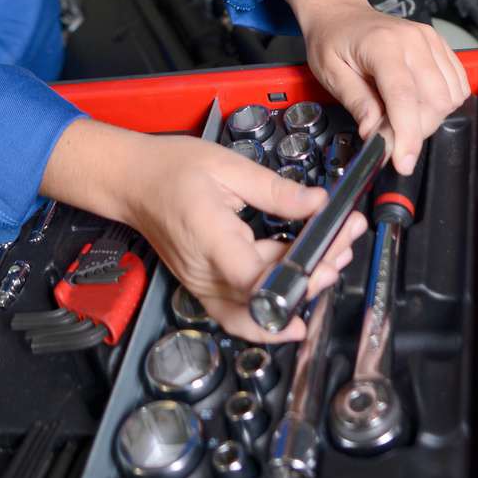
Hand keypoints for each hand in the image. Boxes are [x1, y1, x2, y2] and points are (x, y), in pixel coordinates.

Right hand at [41, 122, 365, 341]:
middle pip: (266, 294)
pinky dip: (272, 309)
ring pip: (258, 307)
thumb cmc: (170, 168)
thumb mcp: (228, 167)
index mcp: (209, 236)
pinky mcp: (205, 286)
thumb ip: (276, 190)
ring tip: (333, 258)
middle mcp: (204, 271)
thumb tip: (318, 203)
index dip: (295, 278)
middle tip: (345, 243)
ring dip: (299, 289)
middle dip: (314, 273)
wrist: (131, 181)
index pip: (254, 278)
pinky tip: (298, 305)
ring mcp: (203, 284)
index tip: (329, 255)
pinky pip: (242, 310)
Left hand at [276, 0, 470, 174]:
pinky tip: (418, 101)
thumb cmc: (332, 40)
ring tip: (400, 113)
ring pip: (450, 97)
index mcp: (382, 45)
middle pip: (434, 101)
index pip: (404, 97)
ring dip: (430, 118)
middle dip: (416, 129)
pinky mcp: (439, 44)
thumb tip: (375, 135)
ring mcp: (430, 40)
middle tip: (389, 134)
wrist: (340, 12)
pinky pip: (457, 84)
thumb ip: (357, 103)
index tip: (403, 162)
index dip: (407, 135)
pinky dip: (443, 102)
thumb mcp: (330, 73)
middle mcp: (413, 40)